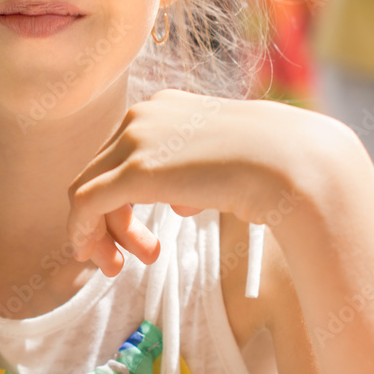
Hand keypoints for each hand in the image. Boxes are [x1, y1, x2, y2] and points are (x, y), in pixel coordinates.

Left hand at [67, 89, 305, 275]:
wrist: (292, 162)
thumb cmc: (274, 165)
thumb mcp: (222, 163)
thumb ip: (193, 176)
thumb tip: (179, 204)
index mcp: (162, 107)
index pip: (120, 156)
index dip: (119, 201)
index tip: (140, 239)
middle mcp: (141, 115)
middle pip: (100, 173)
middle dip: (108, 222)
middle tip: (125, 260)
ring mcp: (135, 140)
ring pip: (88, 190)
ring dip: (99, 233)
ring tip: (120, 266)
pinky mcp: (134, 171)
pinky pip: (86, 203)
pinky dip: (80, 231)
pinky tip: (89, 255)